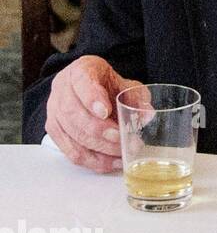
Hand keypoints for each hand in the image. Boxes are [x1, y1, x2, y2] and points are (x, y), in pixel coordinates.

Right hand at [44, 56, 142, 172]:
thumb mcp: (127, 85)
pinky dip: (92, 160)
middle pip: (73, 113)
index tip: (106, 112)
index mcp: (81, 70)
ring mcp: (54, 110)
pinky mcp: (55, 130)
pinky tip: (111, 162)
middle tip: (122, 139)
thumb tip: (146, 115)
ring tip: (122, 153)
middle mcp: (62, 88)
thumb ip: (138, 98)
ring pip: (70, 134)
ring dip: (98, 148)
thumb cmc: (109, 86)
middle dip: (99, 131)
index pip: (82, 82)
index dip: (92, 98)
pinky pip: (70, 150)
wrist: (91, 89)